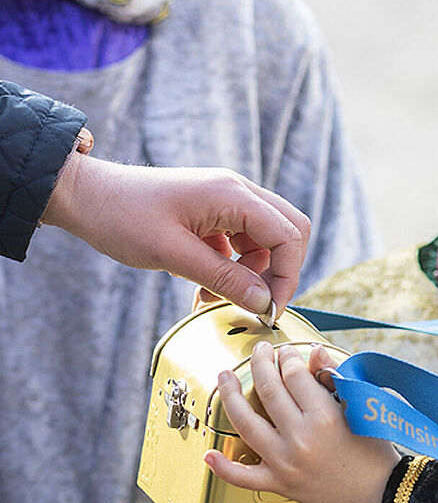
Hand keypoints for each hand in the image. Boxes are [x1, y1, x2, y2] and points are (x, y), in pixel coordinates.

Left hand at [43, 157, 310, 314]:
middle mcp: (238, 191)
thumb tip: (263, 303)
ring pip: (266, 239)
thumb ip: (224, 278)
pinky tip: (206, 286)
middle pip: (289, 231)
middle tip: (258, 304)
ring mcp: (227, 199)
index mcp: (233, 195)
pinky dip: (233, 267)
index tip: (268, 310)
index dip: (287, 276)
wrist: (84, 195)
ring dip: (252, 273)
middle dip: (280, 272)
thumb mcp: (172, 255)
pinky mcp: (214, 211)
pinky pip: (242, 240)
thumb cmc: (121, 218)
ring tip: (215, 298)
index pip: (287, 235)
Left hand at [203, 343, 398, 502]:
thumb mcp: (361, 406)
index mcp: (325, 416)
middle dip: (260, 364)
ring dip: (230, 397)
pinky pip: (243, 477)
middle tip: (257, 352)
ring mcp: (285, 463)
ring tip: (224, 378)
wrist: (375, 494)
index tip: (287, 351)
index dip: (288, 357)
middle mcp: (301, 438)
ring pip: (246, 424)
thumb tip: (313, 351)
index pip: (295, 375)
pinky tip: (210, 452)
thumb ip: (334, 375)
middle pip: (269, 391)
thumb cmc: (373, 449)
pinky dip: (223, 467)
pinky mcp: (279, 484)